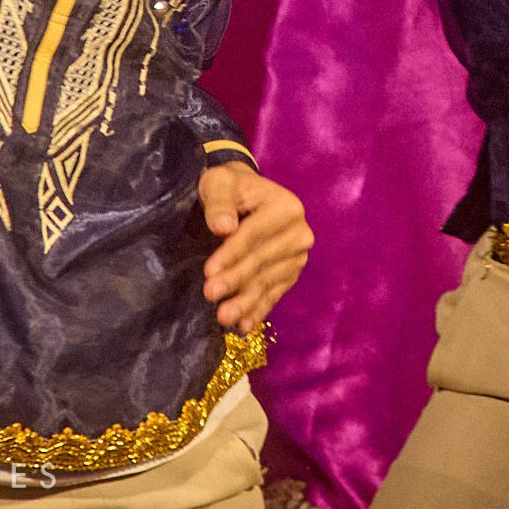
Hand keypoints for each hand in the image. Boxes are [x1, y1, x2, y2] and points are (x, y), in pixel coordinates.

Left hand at [198, 162, 312, 332]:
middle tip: (210, 295)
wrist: (248, 197)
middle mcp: (299, 232)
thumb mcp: (220, 182)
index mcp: (286, 206)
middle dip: (235, 279)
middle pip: (262, 260)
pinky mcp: (291, 274)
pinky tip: (243, 326)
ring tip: (224, 316)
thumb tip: (223, 227)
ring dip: (245, 301)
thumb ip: (220, 201)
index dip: (231, 254)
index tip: (209, 272)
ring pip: (268, 281)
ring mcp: (298, 256)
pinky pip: (274, 294)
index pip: (254, 234)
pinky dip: (258, 310)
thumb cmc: (230, 187)